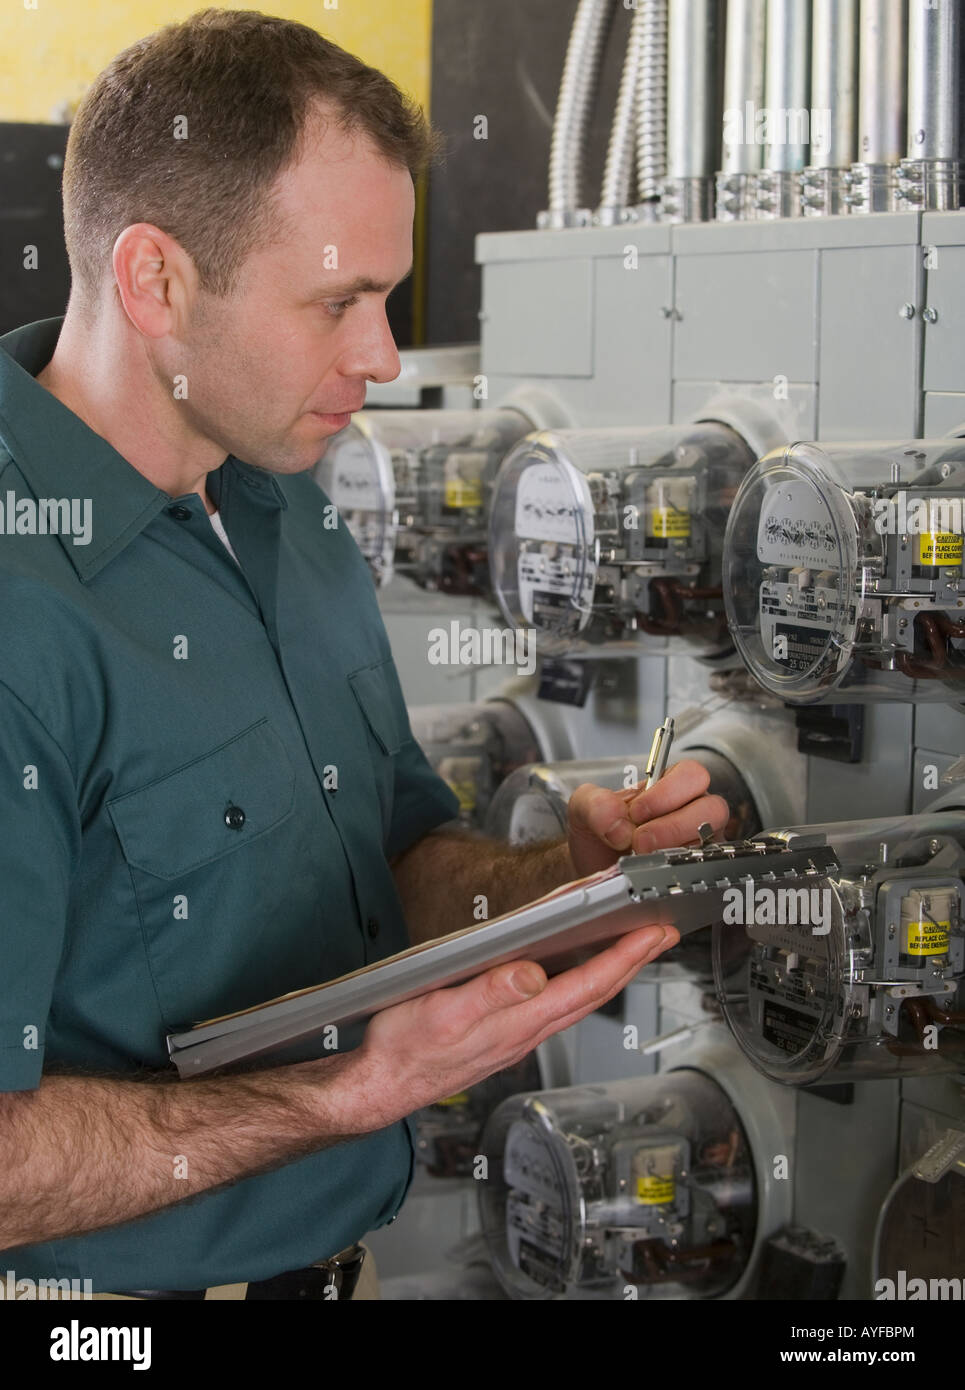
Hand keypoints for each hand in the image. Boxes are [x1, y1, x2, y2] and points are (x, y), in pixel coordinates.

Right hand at [348, 924, 678, 1130]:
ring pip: (578, 1001)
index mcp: (517, 1021)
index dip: (624, 958)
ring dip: (611, 973)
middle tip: (662, 934)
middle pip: (594, 994)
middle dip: (633, 962)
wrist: (381, 1083)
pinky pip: (555, 1006)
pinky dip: (579, 984)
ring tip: (633, 948)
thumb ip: (489, 993)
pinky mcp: (503, 1034)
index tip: (653, 933)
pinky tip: (576, 974)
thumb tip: (534, 974)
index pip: (586, 985)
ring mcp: (517, 1035)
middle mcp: (525, 1030)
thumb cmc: (404, 1048)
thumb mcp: (441, 1012)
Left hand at [566, 759, 729, 876]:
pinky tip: (655, 876)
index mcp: (668, 789)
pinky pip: (707, 873)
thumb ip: (594, 803)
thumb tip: (619, 823)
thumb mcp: (583, 811)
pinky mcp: (697, 876)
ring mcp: (699, 846)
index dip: (667, 792)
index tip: (637, 812)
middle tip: (640, 840)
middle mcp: (691, 814)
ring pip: (714, 841)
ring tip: (645, 857)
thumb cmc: (599, 837)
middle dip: (674, 825)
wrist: (593, 875)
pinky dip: (681, 874)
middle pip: (713, 808)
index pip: (692, 775)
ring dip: (677, 849)